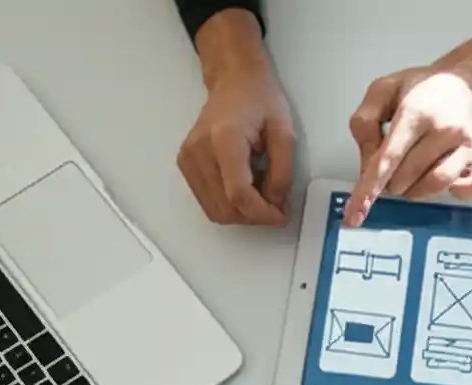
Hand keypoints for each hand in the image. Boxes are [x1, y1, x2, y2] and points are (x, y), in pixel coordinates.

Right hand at [178, 9, 293, 226]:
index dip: (262, 213)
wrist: (234, 81)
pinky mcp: (186, 165)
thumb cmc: (259, 99)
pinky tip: (245, 184)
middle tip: (276, 203)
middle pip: (225, 208)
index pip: (238, 194)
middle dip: (254, 215)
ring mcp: (188, 160)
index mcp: (224, 139)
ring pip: (215, 210)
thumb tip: (275, 202)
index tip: (281, 215)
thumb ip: (283, 171)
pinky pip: (208, 201)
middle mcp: (199, 152)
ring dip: (242, 212)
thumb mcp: (285, 131)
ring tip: (260, 189)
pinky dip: (230, 203)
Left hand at [343, 26, 471, 226]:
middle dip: (391, 181)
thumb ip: (364, 122)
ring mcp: (467, 145)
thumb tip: (367, 167)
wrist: (468, 81)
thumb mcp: (383, 90)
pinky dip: (462, 192)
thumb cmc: (421, 89)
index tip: (355, 217)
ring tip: (413, 174)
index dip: (369, 189)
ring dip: (417, 189)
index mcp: (415, 111)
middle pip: (407, 178)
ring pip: (437, 185)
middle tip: (394, 165)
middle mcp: (445, 129)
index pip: (388, 159)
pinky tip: (450, 181)